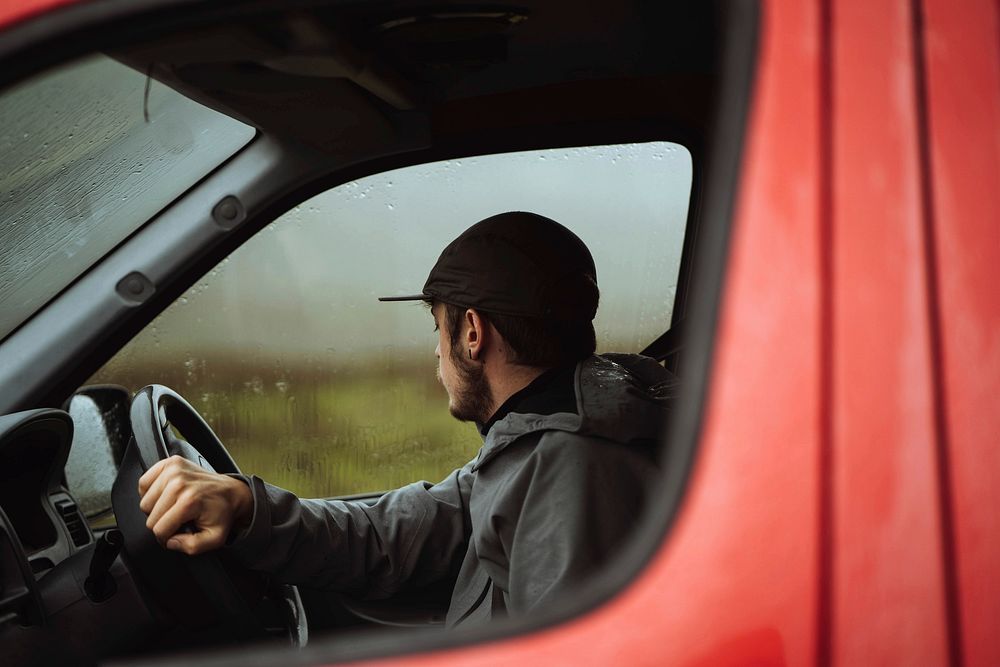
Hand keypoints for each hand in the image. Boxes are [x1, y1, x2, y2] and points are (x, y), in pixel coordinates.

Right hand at [137, 455, 252, 554]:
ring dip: (156, 508)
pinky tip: (165, 495)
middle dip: (162, 522)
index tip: (177, 533)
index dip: (166, 537)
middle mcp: (179, 483)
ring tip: (173, 506)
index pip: (159, 529)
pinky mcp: (170, 462)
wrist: (231, 492)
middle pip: (150, 515)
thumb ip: (191, 547)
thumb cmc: (222, 513)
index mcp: (189, 501)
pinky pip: (144, 483)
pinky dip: (150, 492)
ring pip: (145, 501)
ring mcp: (174, 470)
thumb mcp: (214, 538)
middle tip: (178, 519)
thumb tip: (171, 541)